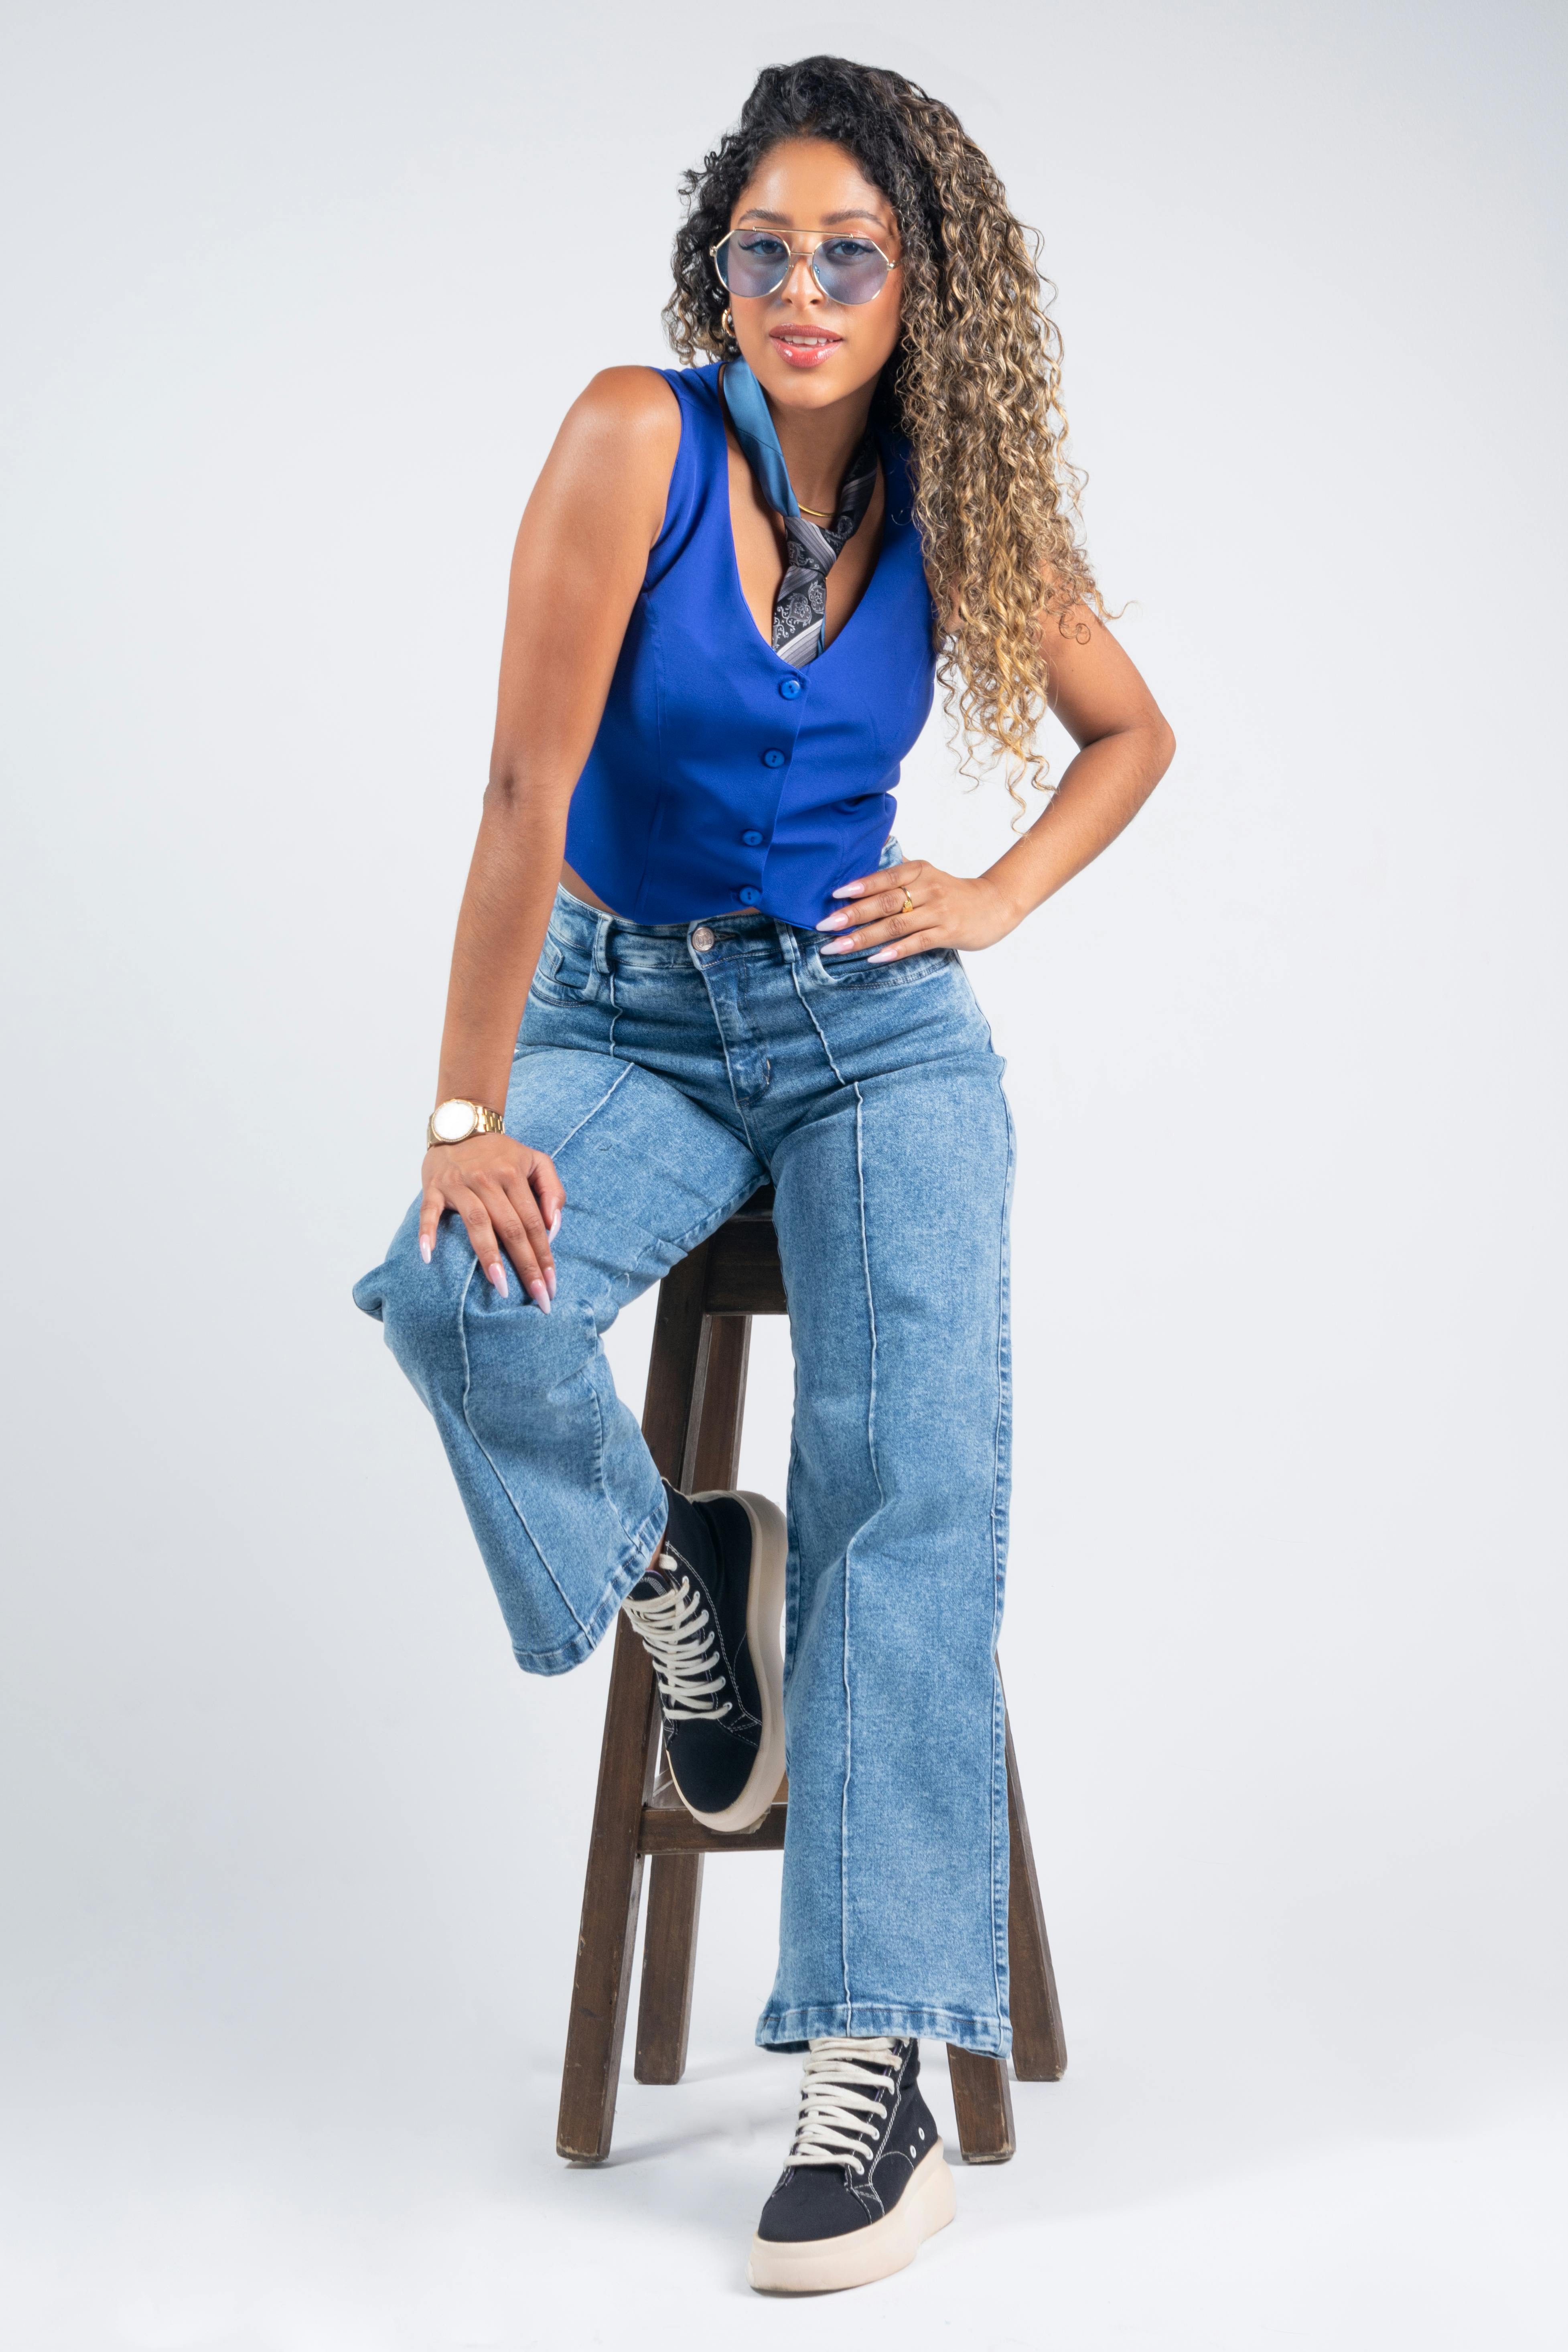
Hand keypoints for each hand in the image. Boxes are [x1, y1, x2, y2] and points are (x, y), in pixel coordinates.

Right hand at [419, 1132, 564, 1311]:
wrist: (462, 1124)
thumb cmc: (501, 1153)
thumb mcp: (536, 1161)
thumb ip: (552, 1190)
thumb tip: (554, 1226)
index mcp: (514, 1175)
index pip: (533, 1222)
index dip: (544, 1255)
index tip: (551, 1285)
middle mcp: (488, 1180)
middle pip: (511, 1228)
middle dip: (526, 1265)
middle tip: (537, 1297)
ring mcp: (460, 1184)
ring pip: (477, 1223)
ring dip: (489, 1256)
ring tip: (500, 1286)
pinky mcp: (434, 1187)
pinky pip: (429, 1211)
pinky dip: (427, 1231)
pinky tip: (428, 1255)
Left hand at [816, 858, 1020, 962]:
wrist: (995, 904)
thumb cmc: (953, 893)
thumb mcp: (927, 874)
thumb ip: (899, 872)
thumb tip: (867, 863)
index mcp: (919, 871)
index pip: (885, 877)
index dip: (860, 886)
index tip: (834, 895)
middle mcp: (928, 888)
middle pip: (885, 902)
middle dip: (852, 914)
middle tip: (825, 925)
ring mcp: (939, 911)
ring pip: (896, 925)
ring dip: (865, 937)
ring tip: (839, 947)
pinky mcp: (948, 932)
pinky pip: (917, 942)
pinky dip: (895, 950)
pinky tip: (875, 958)